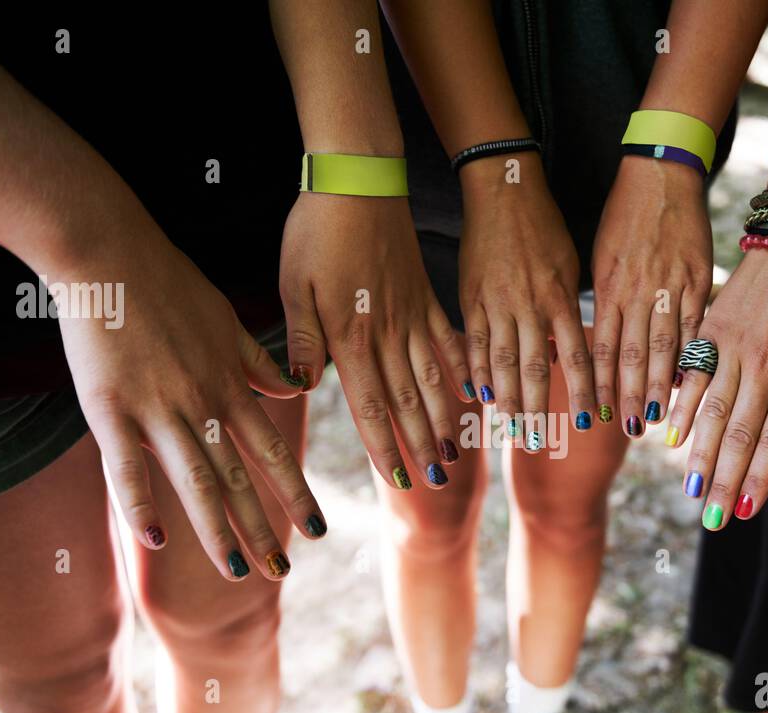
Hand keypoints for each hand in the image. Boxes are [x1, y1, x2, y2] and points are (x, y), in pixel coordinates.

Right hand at [57, 220, 322, 580]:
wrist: (108, 249)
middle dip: (263, 527)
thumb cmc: (169, 283)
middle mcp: (203, 403)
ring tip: (237, 571)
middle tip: (281, 571)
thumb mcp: (228, 321)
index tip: (317, 530)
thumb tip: (296, 390)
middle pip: (239, 478)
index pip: (273, 451)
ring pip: (195, 481)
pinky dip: (143, 505)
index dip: (296, 494)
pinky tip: (158, 542)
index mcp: (232, 384)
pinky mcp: (110, 407)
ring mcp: (157, 408)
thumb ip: (260, 364)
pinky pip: (128, 466)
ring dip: (218, 530)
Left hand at [279, 193, 470, 487]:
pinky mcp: (426, 294)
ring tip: (455, 452)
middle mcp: (388, 332)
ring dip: (443, 420)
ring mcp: (413, 314)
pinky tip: (473, 392)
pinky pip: (449, 340)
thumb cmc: (316, 229)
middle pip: (407, 401)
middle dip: (419, 445)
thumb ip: (304, 341)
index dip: (384, 444)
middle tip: (433, 481)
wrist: (358, 177)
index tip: (397, 477)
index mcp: (351, 334)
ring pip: (433, 379)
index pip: (371, 404)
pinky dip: (462, 369)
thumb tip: (303, 388)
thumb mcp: (294, 285)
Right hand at [458, 154, 590, 446]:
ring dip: (508, 401)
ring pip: (503, 363)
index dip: (582, 392)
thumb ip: (565, 309)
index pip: (577, 356)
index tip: (588, 422)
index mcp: (561, 298)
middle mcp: (531, 306)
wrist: (504, 190)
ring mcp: (498, 304)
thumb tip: (562, 350)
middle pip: (536, 369)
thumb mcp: (566, 267)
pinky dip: (476, 372)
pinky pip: (473, 343)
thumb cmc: (542, 227)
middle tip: (541, 442)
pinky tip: (479, 396)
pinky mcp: (471, 298)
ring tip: (511, 429)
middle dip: (539, 409)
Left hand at [592, 155, 711, 434]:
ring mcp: (669, 287)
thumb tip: (603, 344)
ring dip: (661, 387)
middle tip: (632, 430)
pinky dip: (693, 355)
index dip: (603, 385)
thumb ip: (606, 301)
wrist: (659, 173)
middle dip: (631, 397)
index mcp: (609, 288)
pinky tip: (694, 381)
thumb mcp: (602, 258)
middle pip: (633, 356)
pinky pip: (695, 325)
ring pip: (664, 347)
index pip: (604, 348)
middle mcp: (636, 292)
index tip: (602, 415)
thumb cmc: (625, 216)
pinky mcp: (697, 278)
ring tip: (660, 419)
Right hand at [669, 250, 767, 527]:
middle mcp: (763, 366)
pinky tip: (673, 438)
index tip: (745, 511)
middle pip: (740, 435)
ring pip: (713, 412)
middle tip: (713, 518)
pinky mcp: (712, 330)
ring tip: (693, 491)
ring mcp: (733, 347)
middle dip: (726, 481)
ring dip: (702, 456)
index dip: (759, 479)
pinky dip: (682, 408)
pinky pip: (693, 375)